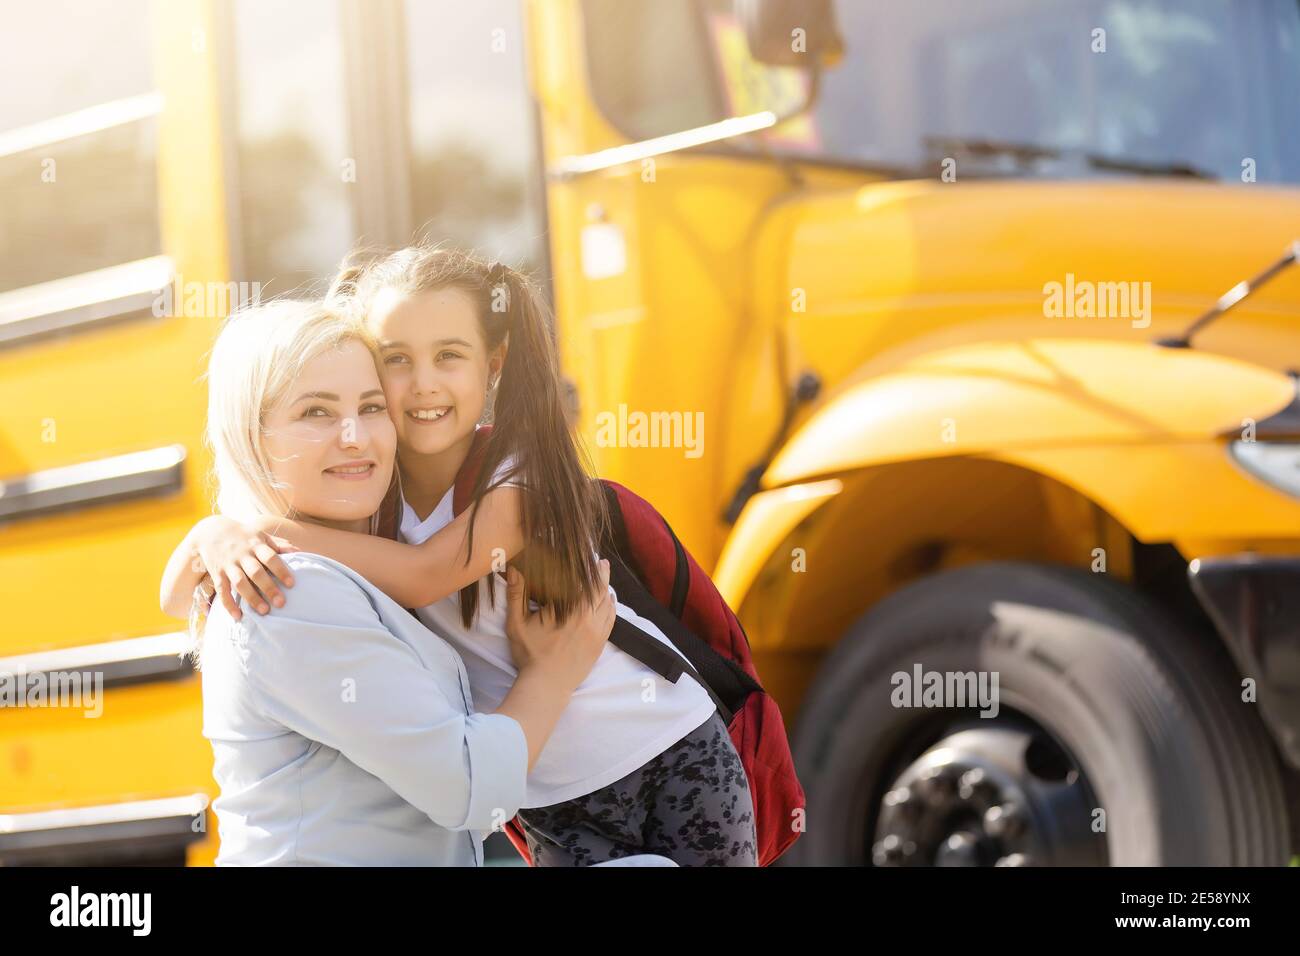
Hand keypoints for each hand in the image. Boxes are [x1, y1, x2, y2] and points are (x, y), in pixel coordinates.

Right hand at [195, 516, 297, 620]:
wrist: (211, 531)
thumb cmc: (244, 536)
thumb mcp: (261, 535)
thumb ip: (279, 544)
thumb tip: (299, 551)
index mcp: (256, 544)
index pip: (270, 557)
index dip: (281, 570)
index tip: (291, 584)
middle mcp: (242, 555)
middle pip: (256, 572)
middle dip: (268, 588)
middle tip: (281, 603)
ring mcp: (229, 565)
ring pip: (240, 583)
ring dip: (251, 598)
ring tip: (264, 611)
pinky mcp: (217, 573)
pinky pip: (222, 590)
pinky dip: (228, 604)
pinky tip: (238, 616)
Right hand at [504, 560, 613, 691]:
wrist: (547, 685)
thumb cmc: (530, 654)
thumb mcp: (517, 623)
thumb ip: (516, 594)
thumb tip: (513, 569)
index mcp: (569, 608)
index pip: (584, 581)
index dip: (589, 567)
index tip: (591, 556)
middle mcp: (588, 617)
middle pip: (600, 589)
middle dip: (601, 574)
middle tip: (601, 562)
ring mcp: (597, 631)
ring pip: (607, 604)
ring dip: (606, 589)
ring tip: (605, 578)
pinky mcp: (600, 643)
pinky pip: (611, 620)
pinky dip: (611, 607)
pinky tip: (609, 601)